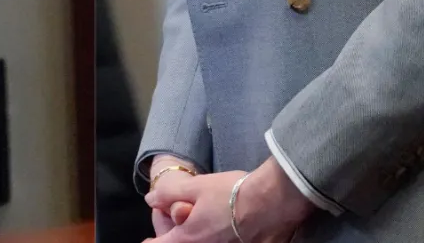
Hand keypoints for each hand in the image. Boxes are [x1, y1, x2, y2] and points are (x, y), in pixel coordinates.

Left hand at [145, 158, 314, 242]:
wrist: (274, 201)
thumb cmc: (233, 192)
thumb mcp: (197, 186)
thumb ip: (170, 194)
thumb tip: (151, 199)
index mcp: (189, 237)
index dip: (152, 241)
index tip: (150, 239)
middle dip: (178, 234)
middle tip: (184, 216)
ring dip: (201, 235)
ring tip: (208, 218)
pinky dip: (220, 236)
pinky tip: (227, 223)